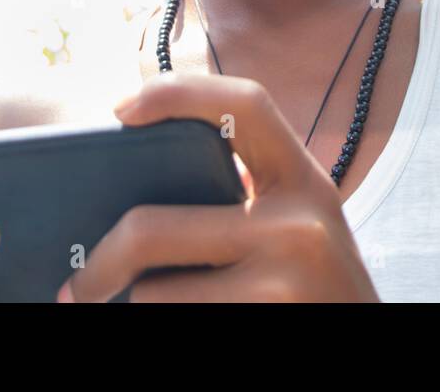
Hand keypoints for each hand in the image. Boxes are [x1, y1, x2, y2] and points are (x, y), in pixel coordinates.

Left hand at [56, 73, 378, 301]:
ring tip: (132, 315)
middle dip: (97, 265)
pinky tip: (166, 323)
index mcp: (305, 181)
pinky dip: (155, 325)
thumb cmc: (313, 291)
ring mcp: (288, 277)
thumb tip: (127, 187)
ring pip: (152, 293)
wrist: (366, 348)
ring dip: (134, 310)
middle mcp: (302, 221)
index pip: (245, 103)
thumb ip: (245, 199)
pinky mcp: (269, 319)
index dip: (176, 92)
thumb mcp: (297, 230)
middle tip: (73, 289)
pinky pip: (174, 321)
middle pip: (151, 227)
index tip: (118, 109)